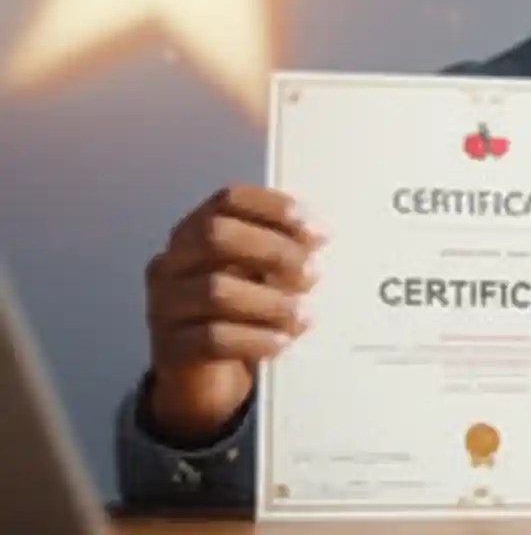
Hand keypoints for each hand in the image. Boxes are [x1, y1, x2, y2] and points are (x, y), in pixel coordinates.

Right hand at [143, 185, 324, 441]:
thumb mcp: (257, 276)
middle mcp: (172, 263)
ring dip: (271, 302)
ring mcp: (166, 305)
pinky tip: (280, 342)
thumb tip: (315, 238)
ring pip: (216, 291)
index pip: (228, 200)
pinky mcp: (171, 348)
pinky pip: (213, 338)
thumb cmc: (235, 315)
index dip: (273, 208)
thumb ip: (281, 252)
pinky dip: (255, 339)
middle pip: (216, 236)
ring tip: (303, 315)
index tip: (315, 229)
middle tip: (311, 274)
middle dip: (272, 250)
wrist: (200, 379)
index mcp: (194, 233)